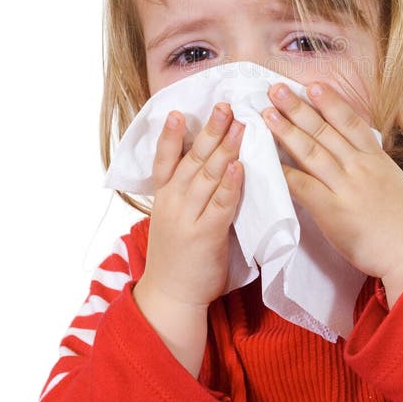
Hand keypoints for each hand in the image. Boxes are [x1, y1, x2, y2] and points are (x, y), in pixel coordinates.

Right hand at [137, 103, 244, 310]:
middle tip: (225, 105)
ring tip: (238, 125)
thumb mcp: (173, 216)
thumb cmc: (178, 255)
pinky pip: (220, 204)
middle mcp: (172, 202)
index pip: (165, 159)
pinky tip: (238, 166)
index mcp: (163, 196)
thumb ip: (187, 190)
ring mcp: (188, 218)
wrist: (171, 296)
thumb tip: (211, 159)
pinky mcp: (206, 235)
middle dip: (210, 131)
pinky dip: (230, 184)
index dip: (171, 135)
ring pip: (207, 176)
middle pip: (191, 159)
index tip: (179, 111)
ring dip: (224, 148)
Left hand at [262, 82, 402, 305]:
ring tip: (267, 114)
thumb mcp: (391, 179)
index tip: (312, 84)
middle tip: (276, 89)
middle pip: (325, 130)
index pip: (350, 122)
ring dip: (287, 131)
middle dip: (298, 108)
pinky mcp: (334, 211)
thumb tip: (348, 148)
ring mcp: (346, 187)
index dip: (330, 101)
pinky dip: (285, 172)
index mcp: (376, 157)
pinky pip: (304, 187)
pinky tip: (269, 161)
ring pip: (312, 152)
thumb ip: (369, 162)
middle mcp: (360, 166)